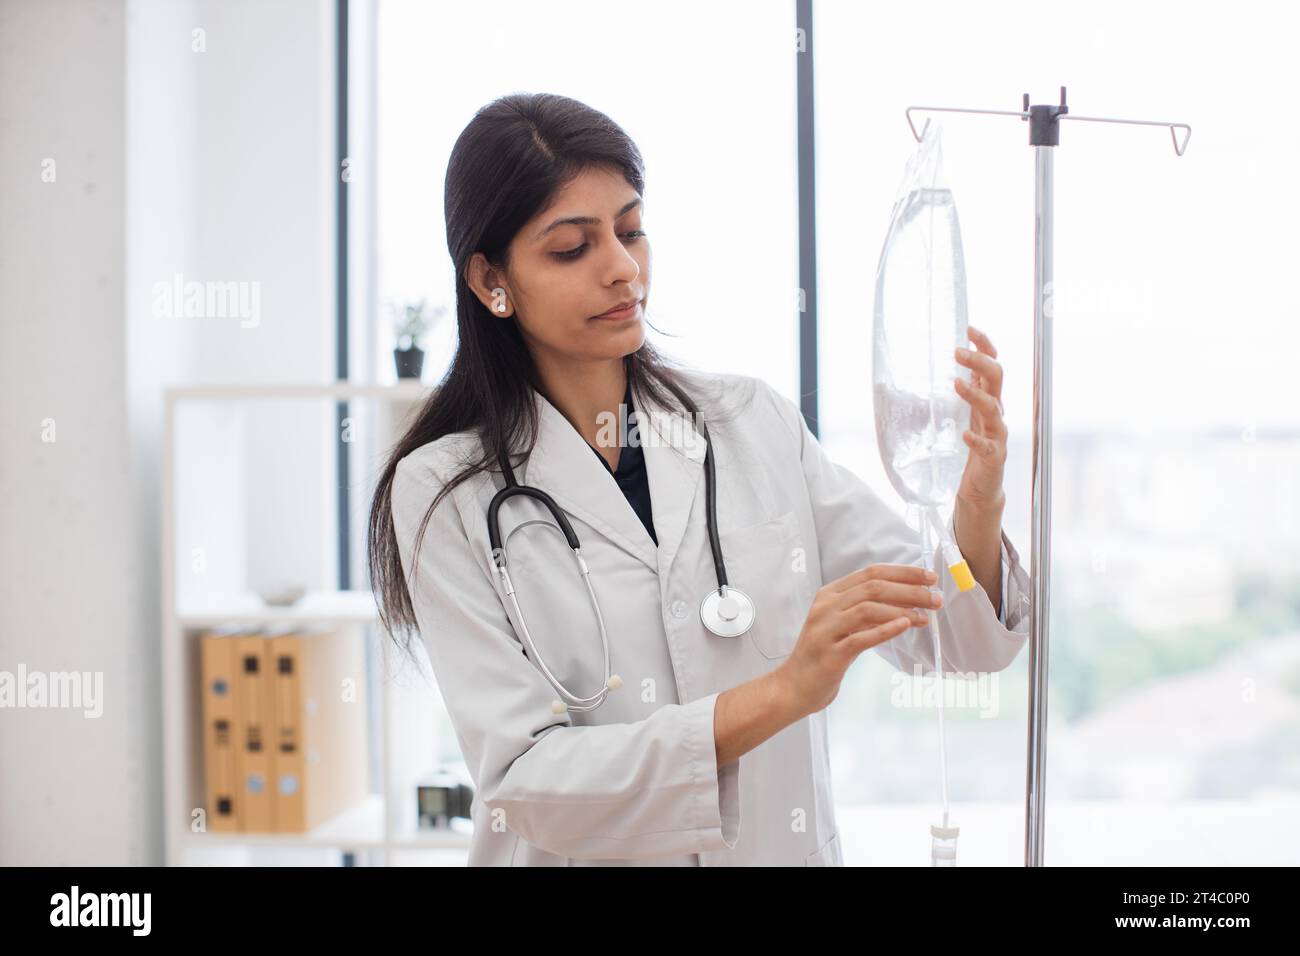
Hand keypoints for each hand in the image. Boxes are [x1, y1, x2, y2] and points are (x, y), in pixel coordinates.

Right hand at [776, 564, 941, 716]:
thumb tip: (907, 602)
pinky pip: (861, 637)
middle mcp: (826, 607)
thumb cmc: (822, 655)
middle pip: (873, 588)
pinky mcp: (830, 654)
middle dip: (910, 590)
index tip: (928, 577)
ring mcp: (826, 629)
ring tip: (925, 616)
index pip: (871, 573)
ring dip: (903, 609)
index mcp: (829, 594)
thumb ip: (866, 611)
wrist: (794, 687)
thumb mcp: (842, 625)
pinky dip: (886, 629)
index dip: (903, 572)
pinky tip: (906, 625)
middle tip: (934, 599)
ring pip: (869, 608)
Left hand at [954, 324, 1007, 510]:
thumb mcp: (965, 413)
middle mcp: (995, 412)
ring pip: (993, 408)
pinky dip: (976, 440)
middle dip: (979, 361)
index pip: (991, 364)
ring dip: (975, 394)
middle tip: (957, 351)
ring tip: (957, 383)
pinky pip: (988, 446)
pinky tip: (965, 435)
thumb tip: (943, 365)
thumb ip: (964, 390)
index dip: (984, 345)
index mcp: (988, 398)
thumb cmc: (974, 445)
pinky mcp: (994, 456)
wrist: (982, 485)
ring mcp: (997, 434)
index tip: (968, 328)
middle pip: (996, 378)